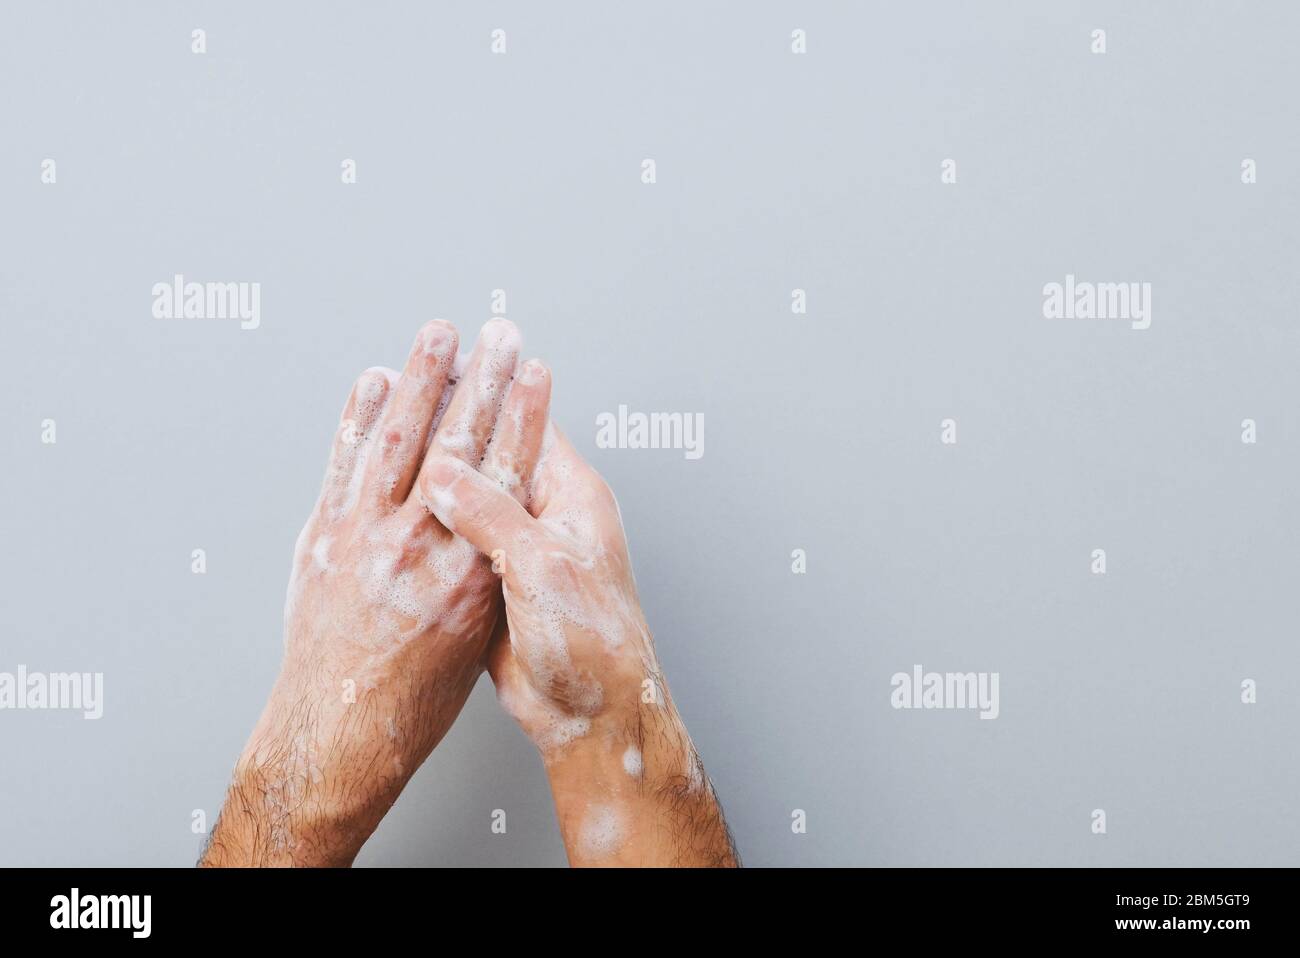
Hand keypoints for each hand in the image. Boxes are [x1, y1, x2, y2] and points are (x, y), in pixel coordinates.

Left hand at [203, 318, 546, 865]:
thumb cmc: (416, 696)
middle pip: (458, 442)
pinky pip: (344, 462)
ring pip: (399, 439)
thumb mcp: (479, 634)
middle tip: (499, 334)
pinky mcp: (325, 536)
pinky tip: (373, 382)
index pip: (505, 472)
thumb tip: (504, 515)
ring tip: (438, 334)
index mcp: (469, 572)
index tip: (536, 372)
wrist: (338, 730)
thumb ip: (489, 567)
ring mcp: (366, 536)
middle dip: (483, 379)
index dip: (523, 415)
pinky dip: (358, 417)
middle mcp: (420, 547)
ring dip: (421, 379)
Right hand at [418, 428, 738, 865]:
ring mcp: (522, 549)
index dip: (488, 390)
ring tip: (398, 437)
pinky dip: (433, 517)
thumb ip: (491, 514)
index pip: (527, 424)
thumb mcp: (540, 566)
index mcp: (573, 498)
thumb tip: (443, 470)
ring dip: (439, 469)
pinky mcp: (497, 583)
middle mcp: (549, 515)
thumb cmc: (593, 641)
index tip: (452, 361)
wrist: (591, 713)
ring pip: (472, 494)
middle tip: (414, 386)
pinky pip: (460, 535)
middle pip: (495, 451)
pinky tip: (401, 505)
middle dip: (457, 420)